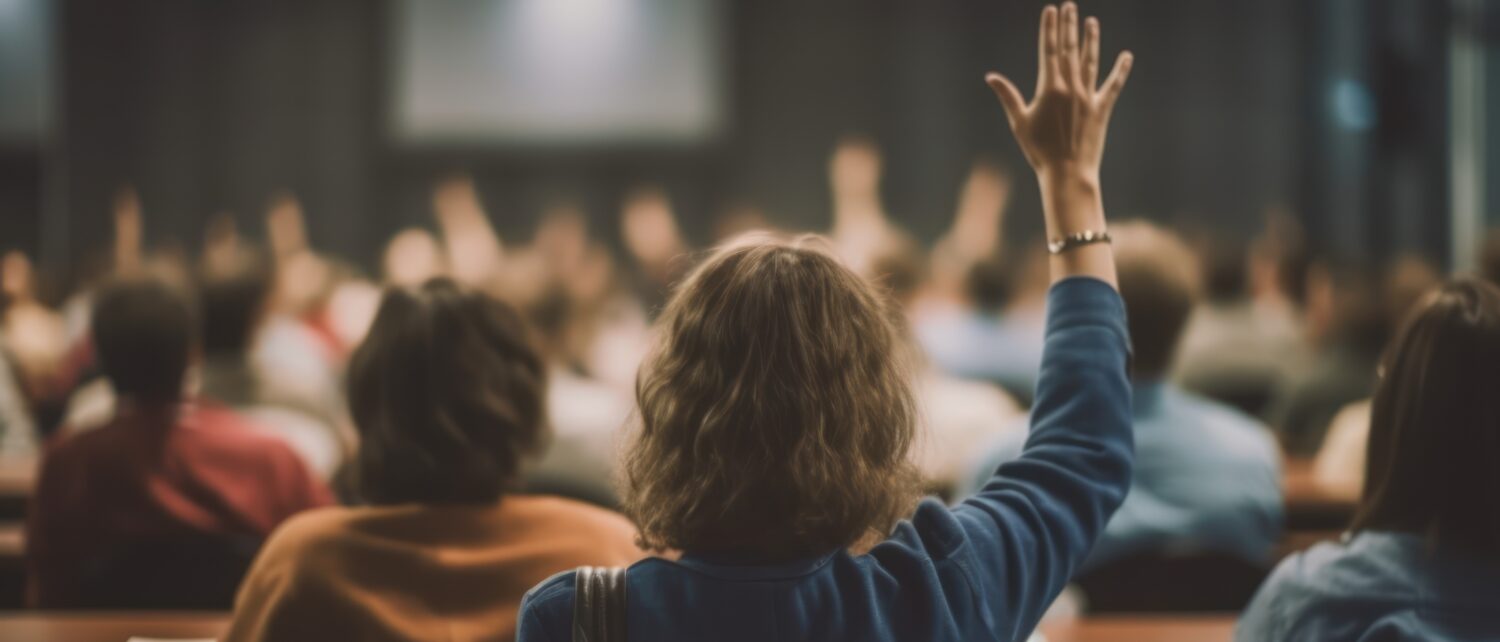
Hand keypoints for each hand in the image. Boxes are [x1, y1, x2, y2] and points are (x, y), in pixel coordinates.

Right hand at [986, 3, 1131, 182]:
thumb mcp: (1019, 122)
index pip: (1048, 50)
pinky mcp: (1102, 109)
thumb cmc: (1039, 151)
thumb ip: (1008, 96)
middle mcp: (1071, 88)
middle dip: (1069, 26)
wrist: (1067, 173)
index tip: (1050, 10)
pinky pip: (1113, 85)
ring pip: (1090, 62)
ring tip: (1091, 22)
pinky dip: (1120, 70)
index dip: (1049, 29)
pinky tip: (1127, 56)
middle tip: (1070, 6)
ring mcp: (1088, 97)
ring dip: (1091, 40)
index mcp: (1050, 88)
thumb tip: (991, 77)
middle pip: (1069, 50)